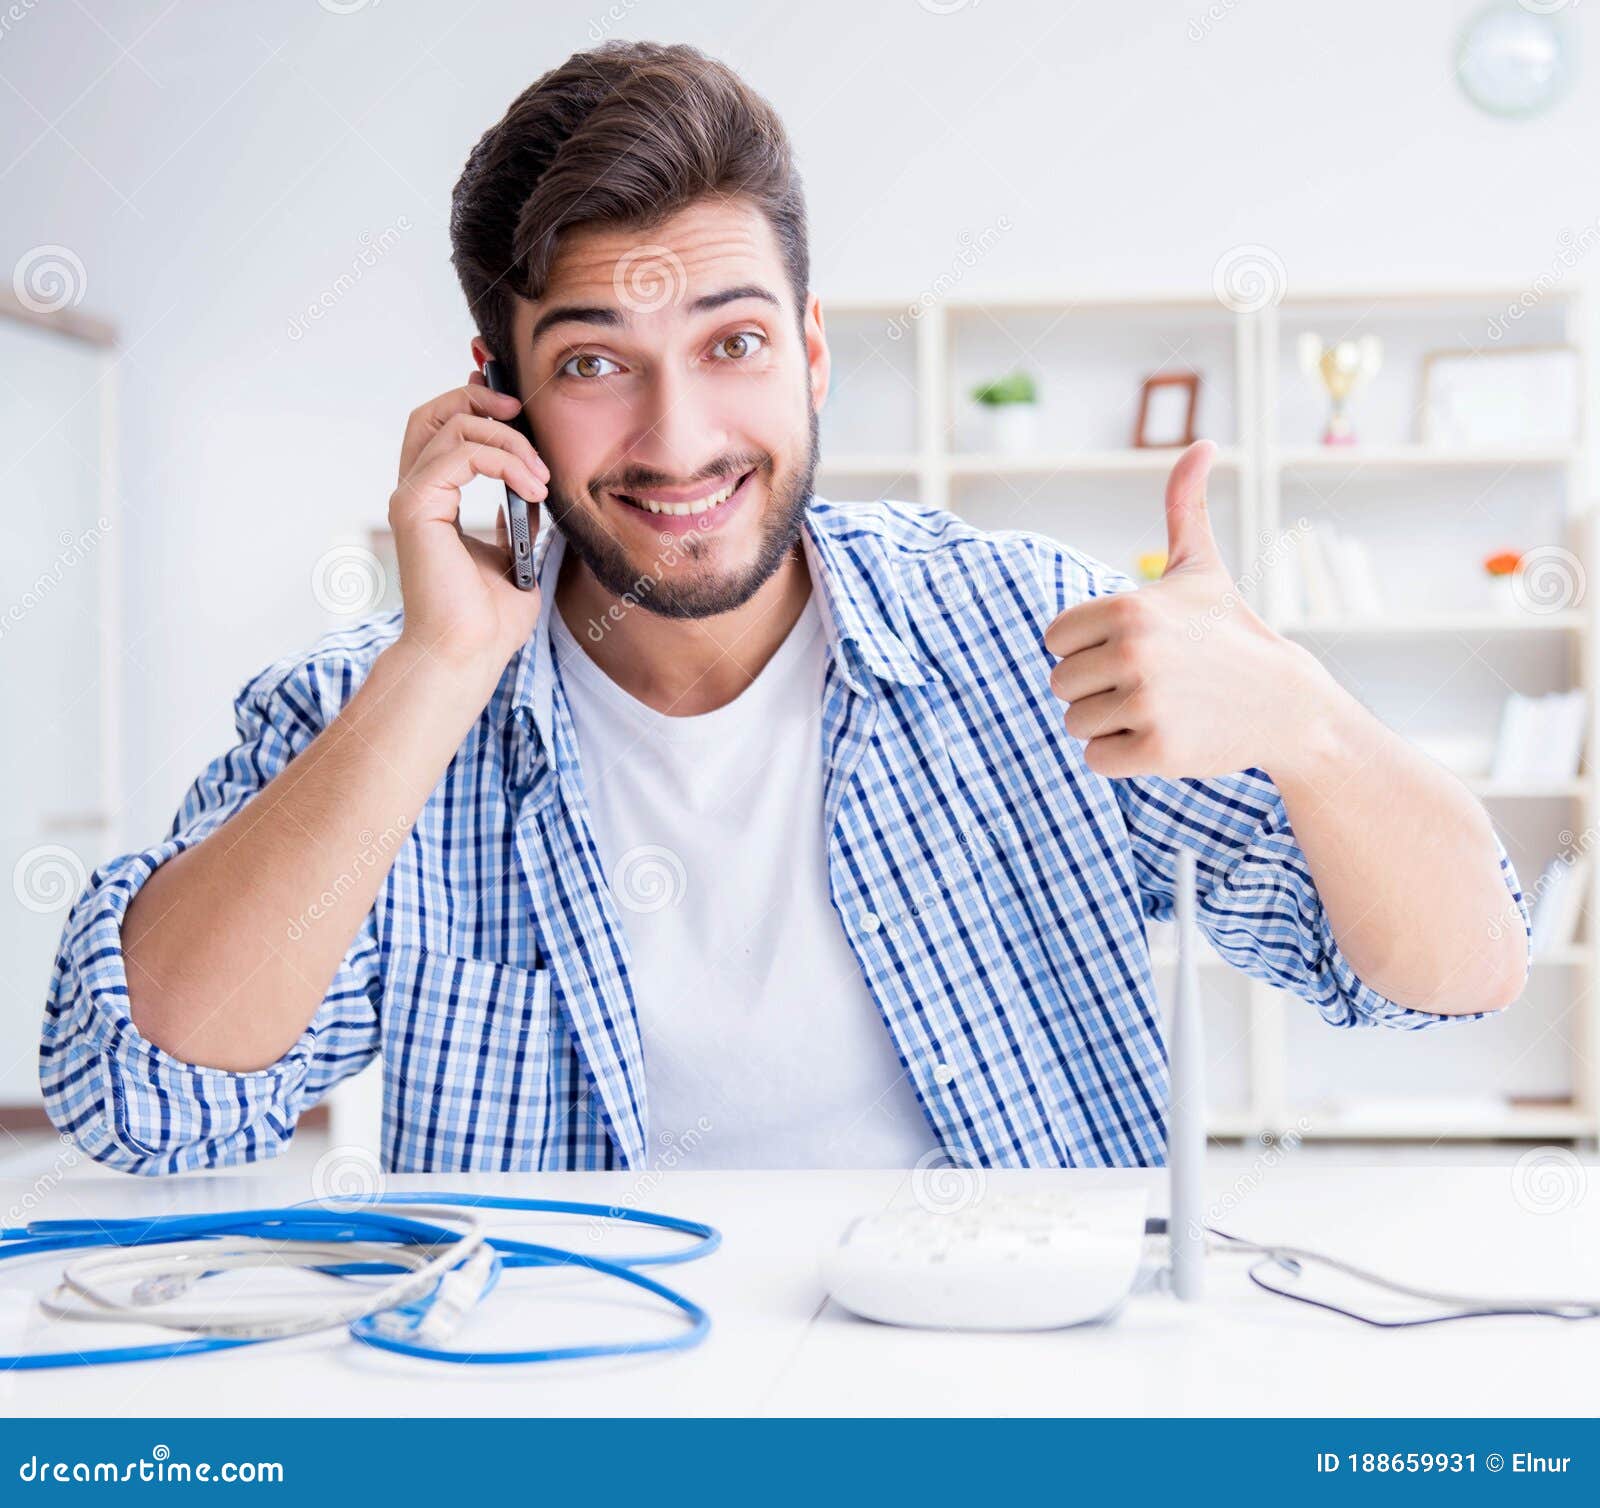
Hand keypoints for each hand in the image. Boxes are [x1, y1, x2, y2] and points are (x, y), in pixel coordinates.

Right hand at [388, 371, 550, 675]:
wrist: (469, 654)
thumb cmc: (489, 619)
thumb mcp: (516, 554)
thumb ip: (518, 518)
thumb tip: (534, 489)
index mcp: (434, 501)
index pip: (443, 431)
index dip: (475, 405)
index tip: (519, 409)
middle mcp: (416, 494)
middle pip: (434, 413)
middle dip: (479, 397)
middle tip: (522, 411)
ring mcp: (413, 498)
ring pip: (454, 428)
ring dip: (509, 442)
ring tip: (542, 478)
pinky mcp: (417, 508)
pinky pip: (461, 456)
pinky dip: (504, 462)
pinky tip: (532, 489)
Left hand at [1043, 439, 1333, 779]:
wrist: (1287, 704)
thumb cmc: (1230, 633)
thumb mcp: (1201, 569)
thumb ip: (1184, 506)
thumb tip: (1201, 442)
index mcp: (1128, 607)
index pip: (1055, 640)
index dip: (1087, 649)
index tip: (1132, 649)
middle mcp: (1133, 651)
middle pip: (1061, 684)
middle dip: (1097, 689)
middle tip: (1152, 684)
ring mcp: (1145, 702)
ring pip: (1075, 724)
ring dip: (1109, 724)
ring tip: (1161, 708)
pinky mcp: (1156, 749)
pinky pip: (1096, 760)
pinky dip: (1122, 757)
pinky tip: (1165, 737)